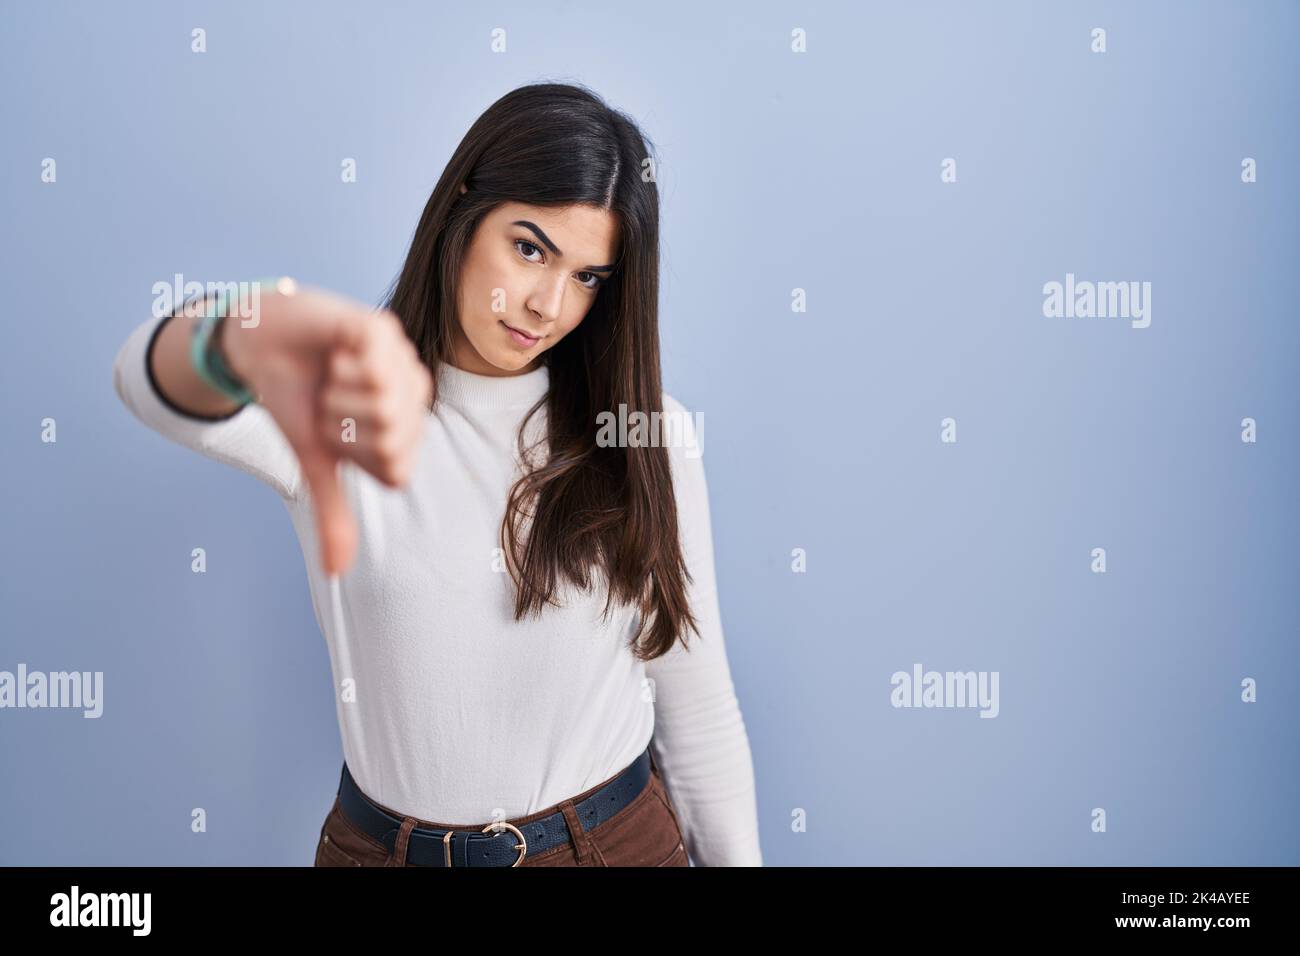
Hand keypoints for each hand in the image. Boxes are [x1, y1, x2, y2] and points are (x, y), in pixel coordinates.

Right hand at [222, 284, 433, 575]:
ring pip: (384, 402)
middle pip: (389, 438)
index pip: (395, 471)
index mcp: (404, 433)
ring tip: (331, 375)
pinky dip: (343, 365)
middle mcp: (412, 397)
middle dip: (342, 427)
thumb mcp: (314, 463)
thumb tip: (336, 572)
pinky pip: (376, 363)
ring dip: (339, 395)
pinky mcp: (383, 328)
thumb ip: (333, 513)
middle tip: (328, 401)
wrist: (259, 346)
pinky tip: (337, 351)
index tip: (333, 436)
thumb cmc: (294, 401)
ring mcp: (402, 360)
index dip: (353, 460)